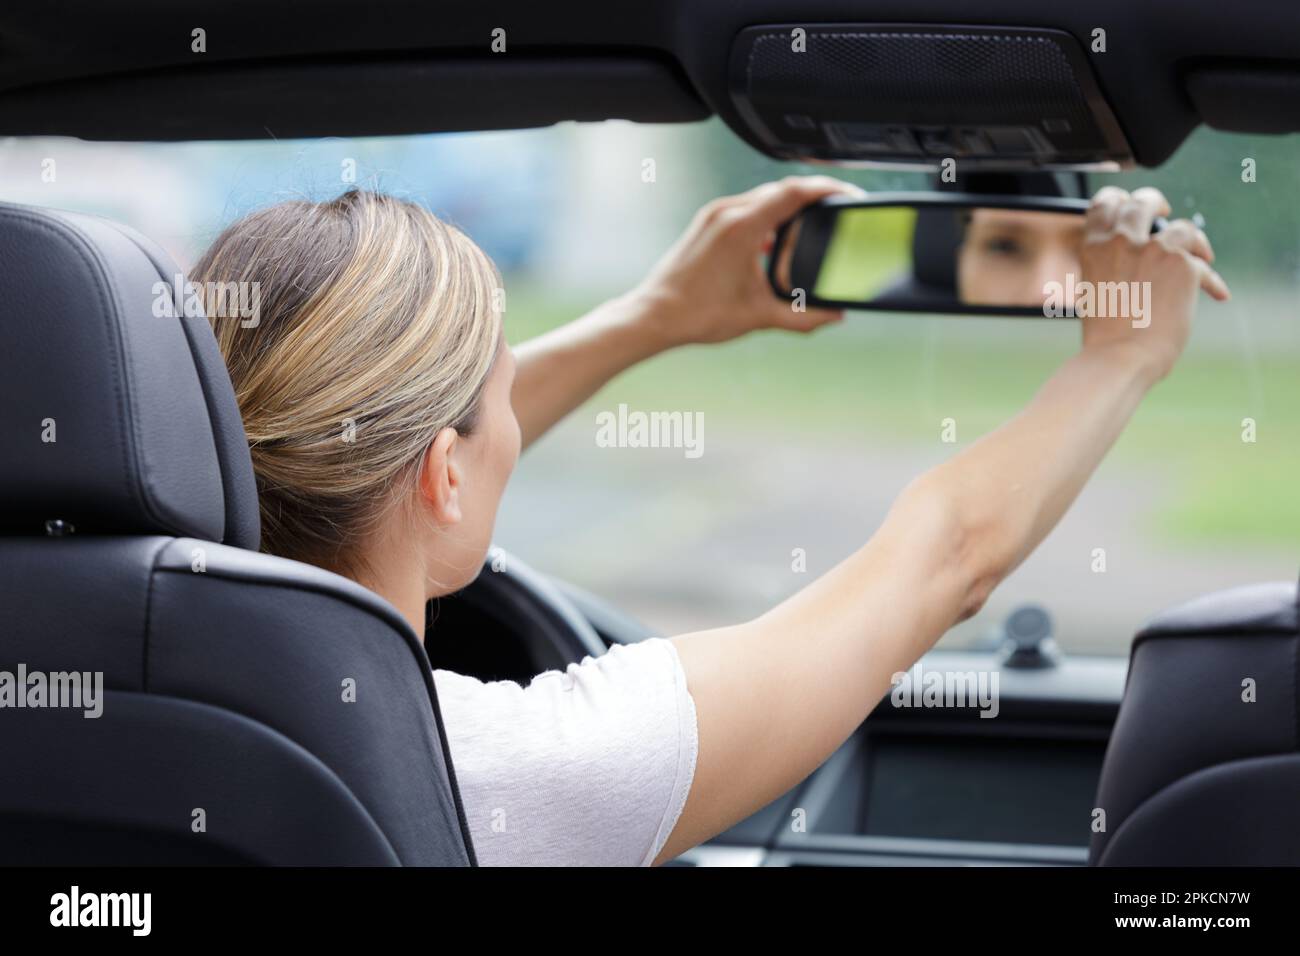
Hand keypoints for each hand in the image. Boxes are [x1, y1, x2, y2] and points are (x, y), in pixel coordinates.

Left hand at [629, 176, 865, 347]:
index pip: (794, 191)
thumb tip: (834, 316)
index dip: (827, 188)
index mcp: (742, 226)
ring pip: (762, 198)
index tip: (848, 193)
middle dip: (812, 198)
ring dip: (788, 207)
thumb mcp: (759, 317)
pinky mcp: (707, 223)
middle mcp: (727, 212)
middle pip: (781, 190)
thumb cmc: (695, 313)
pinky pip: (746, 208)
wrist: (654, 315)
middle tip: (835, 210)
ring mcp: (714, 215)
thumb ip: (803, 317)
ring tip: (808, 226)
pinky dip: (767, 217)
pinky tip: (774, 241)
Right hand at [1078, 186, 1229, 381]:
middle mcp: (1122, 242)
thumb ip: (1109, 267)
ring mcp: (1155, 251)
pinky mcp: (1185, 266)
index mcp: (1094, 248)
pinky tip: (1216, 293)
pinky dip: (1210, 279)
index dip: (1118, 199)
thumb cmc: (1105, 336)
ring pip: (1182, 226)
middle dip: (1155, 203)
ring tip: (1198, 249)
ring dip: (1192, 237)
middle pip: (1143, 202)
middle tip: (1163, 213)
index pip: (1103, 205)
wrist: (1121, 357)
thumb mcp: (1095, 290)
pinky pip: (1203, 265)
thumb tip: (1137, 263)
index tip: (1128, 203)